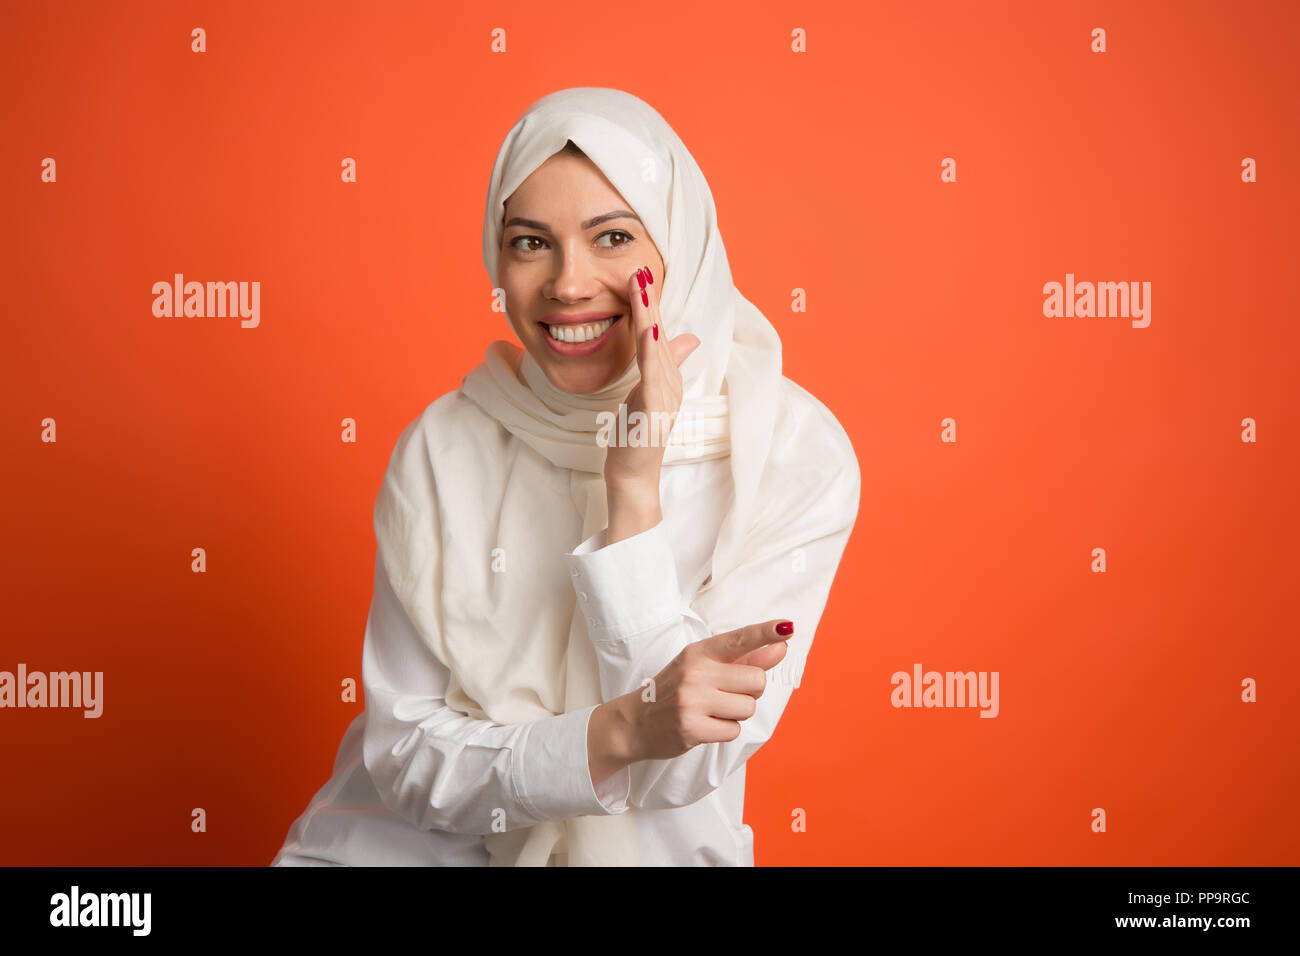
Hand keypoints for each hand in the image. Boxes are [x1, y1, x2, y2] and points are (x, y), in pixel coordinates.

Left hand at [602, 265, 700, 495]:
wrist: (633, 475)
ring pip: (655, 350)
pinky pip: (653, 376)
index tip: (640, 277)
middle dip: (648, 302)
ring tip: (641, 289)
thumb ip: (667, 368)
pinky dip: (651, 352)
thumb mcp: (649, 394)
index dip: (649, 306)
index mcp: (666, 379)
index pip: (656, 336)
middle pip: (657, 336)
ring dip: (648, 317)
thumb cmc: (637, 436)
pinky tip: (648, 331)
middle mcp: (669, 384)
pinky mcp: (655, 410)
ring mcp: (663, 397)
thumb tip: (689, 339)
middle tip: (640, 270)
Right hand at [625, 619, 792, 761]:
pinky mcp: (692, 728)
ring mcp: (692, 700)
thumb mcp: (703, 667)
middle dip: (750, 691)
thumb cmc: (676, 690)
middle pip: (756, 680)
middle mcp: (695, 672)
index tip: (787, 627)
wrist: (635, 722)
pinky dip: (725, 730)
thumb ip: (744, 658)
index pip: (738, 639)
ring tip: (712, 710)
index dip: (765, 633)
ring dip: (737, 713)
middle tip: (724, 694)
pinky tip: (705, 725)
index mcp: (699, 652)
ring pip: (748, 707)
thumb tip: (781, 647)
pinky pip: (734, 730)